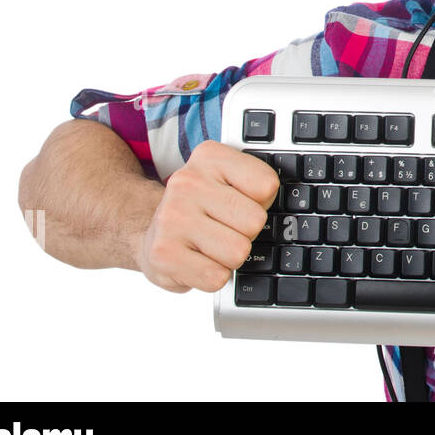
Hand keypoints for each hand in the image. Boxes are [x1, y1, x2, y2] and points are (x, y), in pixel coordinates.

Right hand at [136, 140, 278, 292]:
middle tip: (221, 228)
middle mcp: (187, 182)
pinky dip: (212, 276)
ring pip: (239, 252)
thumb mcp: (225, 179)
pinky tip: (195, 260)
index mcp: (209, 156)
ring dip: (229, 257)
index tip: (241, 201)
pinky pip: (217, 277)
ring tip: (208, 244)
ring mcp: (172, 218)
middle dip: (246, 232)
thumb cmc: (197, 208)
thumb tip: (289, 211)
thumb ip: (254, 184)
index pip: (267, 185)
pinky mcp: (163, 253)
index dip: (261, 202)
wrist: (145, 230)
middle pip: (255, 221)